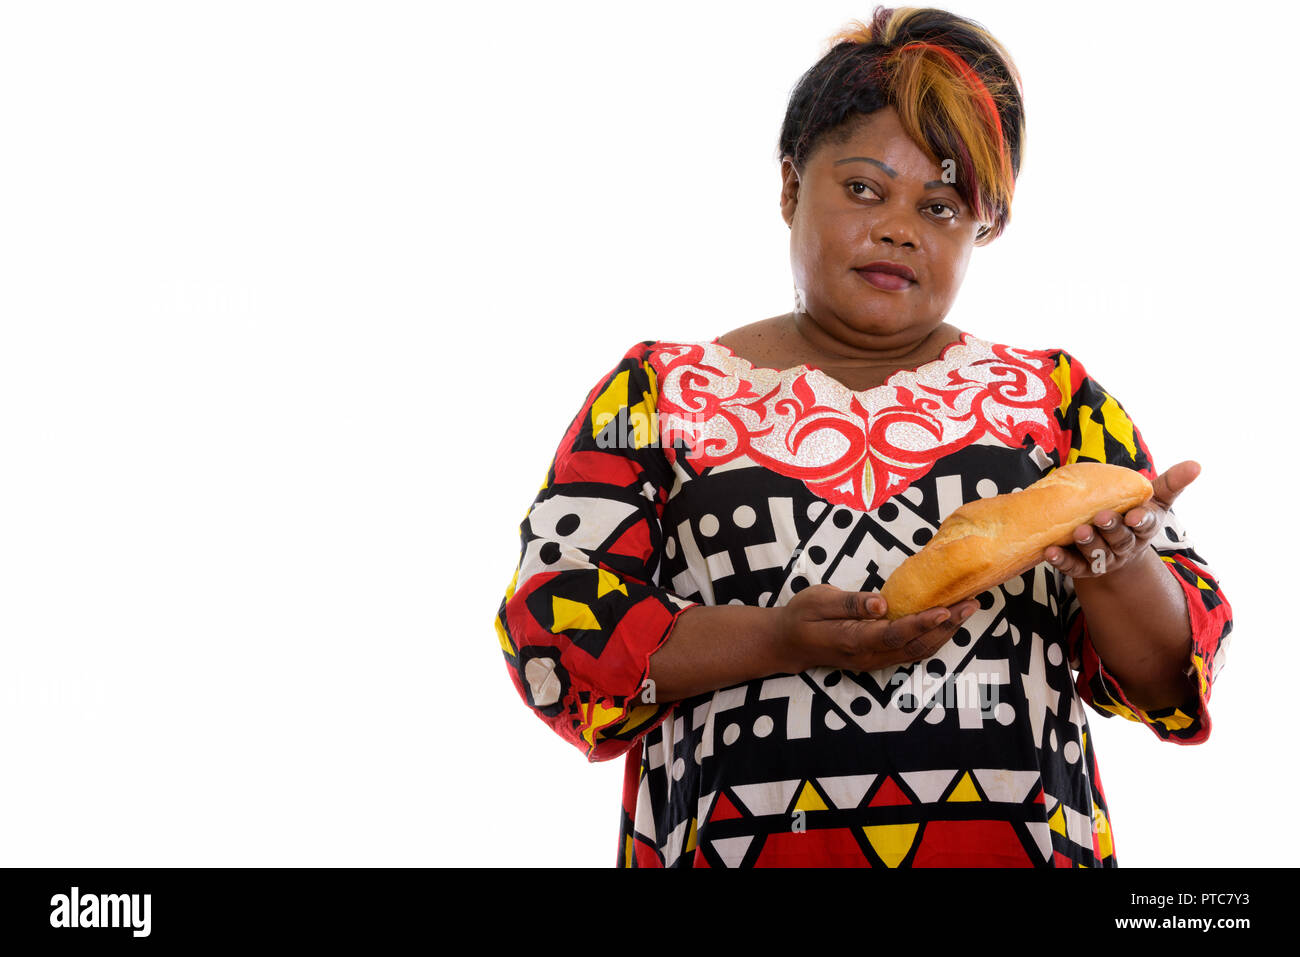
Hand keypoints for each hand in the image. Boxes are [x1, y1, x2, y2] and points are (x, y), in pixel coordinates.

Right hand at [776, 584, 980, 672]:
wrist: (789, 643)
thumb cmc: (802, 615)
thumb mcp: (818, 599)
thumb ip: (850, 603)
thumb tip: (882, 603)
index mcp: (853, 640)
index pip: (894, 634)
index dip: (922, 623)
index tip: (946, 609)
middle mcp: (869, 656)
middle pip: (915, 646)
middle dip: (946, 627)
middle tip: (971, 604)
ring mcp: (875, 661)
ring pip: (918, 652)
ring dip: (945, 634)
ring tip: (967, 611)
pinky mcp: (879, 659)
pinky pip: (912, 652)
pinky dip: (934, 638)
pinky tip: (947, 623)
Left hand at [1043, 460, 1199, 579]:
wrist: (1115, 548)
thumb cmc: (1135, 514)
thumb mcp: (1155, 498)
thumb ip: (1172, 482)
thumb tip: (1196, 464)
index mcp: (1143, 528)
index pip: (1145, 525)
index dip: (1141, 521)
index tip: (1136, 516)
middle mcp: (1124, 545)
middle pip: (1119, 539)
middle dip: (1111, 529)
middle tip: (1101, 518)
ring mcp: (1103, 558)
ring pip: (1096, 553)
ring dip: (1088, 544)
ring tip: (1078, 532)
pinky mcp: (1082, 567)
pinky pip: (1072, 566)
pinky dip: (1061, 560)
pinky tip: (1050, 552)